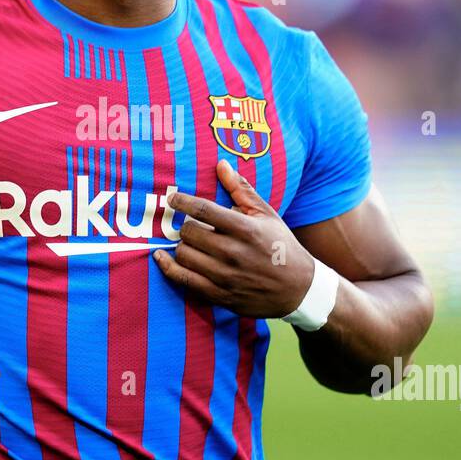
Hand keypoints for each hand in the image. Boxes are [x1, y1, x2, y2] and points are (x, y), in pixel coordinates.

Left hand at [153, 159, 315, 317]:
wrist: (298, 289)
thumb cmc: (281, 246)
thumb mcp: (267, 214)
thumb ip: (241, 190)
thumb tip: (221, 164)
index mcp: (245, 229)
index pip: (203, 210)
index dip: (182, 202)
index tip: (172, 198)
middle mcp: (233, 253)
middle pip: (189, 232)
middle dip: (185, 227)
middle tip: (191, 227)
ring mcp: (225, 276)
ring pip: (184, 255)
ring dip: (182, 246)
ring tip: (190, 243)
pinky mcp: (220, 295)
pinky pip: (183, 280)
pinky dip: (168, 267)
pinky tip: (162, 257)